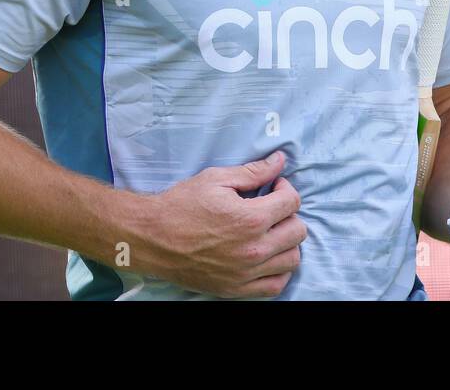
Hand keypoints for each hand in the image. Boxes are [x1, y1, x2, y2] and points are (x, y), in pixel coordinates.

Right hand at [134, 151, 306, 298]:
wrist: (152, 238)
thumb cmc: (180, 205)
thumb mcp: (216, 179)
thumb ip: (253, 172)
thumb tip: (280, 160)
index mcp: (251, 218)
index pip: (292, 202)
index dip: (286, 189)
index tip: (274, 187)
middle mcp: (254, 249)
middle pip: (298, 231)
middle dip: (289, 214)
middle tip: (271, 208)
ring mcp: (246, 273)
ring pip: (292, 259)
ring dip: (287, 242)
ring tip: (270, 231)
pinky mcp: (237, 289)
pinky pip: (276, 285)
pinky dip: (278, 270)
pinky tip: (267, 256)